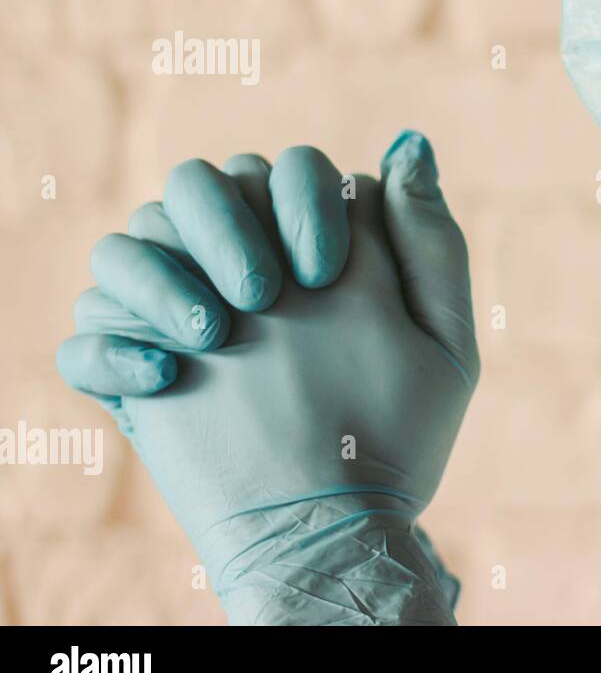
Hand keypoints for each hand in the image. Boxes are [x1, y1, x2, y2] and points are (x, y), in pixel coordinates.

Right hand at [56, 131, 477, 623]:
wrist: (333, 530)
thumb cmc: (399, 435)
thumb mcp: (442, 341)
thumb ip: (430, 241)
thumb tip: (409, 143)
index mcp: (311, 249)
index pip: (290, 166)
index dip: (305, 199)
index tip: (328, 273)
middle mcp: (239, 268)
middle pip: (198, 180)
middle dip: (226, 225)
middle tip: (262, 299)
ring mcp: (179, 316)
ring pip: (128, 240)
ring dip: (162, 275)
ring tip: (216, 338)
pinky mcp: (133, 372)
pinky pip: (85, 330)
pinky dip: (113, 347)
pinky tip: (168, 381)